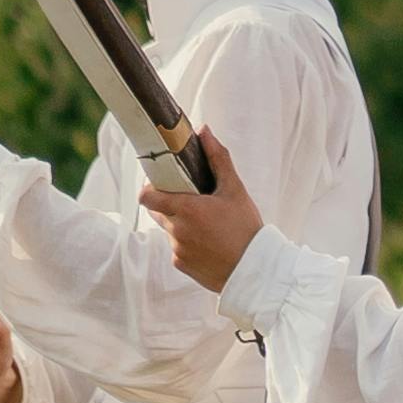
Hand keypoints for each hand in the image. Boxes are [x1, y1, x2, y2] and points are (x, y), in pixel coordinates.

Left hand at [151, 132, 262, 294]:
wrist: (255, 271)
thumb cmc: (246, 229)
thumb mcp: (234, 190)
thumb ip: (217, 159)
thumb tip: (204, 131)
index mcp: (186, 209)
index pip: (147, 196)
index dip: (150, 188)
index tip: (162, 183)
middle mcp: (177, 230)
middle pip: (158, 211)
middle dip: (170, 204)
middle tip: (191, 200)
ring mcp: (177, 250)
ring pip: (169, 230)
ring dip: (181, 224)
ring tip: (207, 224)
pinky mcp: (181, 265)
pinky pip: (178, 248)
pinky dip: (188, 243)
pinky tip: (209, 242)